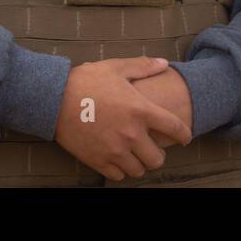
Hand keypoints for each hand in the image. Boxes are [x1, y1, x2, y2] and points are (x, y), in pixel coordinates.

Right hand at [53, 57, 192, 181]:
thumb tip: (164, 63)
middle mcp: (131, 134)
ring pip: (139, 170)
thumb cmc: (86, 80)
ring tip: (136, 155)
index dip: (184, 135)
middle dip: (159, 155)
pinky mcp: (98, 160)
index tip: (185, 137)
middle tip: (153, 148)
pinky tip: (118, 160)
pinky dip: (122, 170)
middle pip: (158, 159)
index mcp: (140, 110)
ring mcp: (114, 150)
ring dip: (140, 164)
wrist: (54, 99)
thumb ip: (143, 67)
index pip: (174, 128)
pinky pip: (118, 176)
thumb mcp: (116, 68)